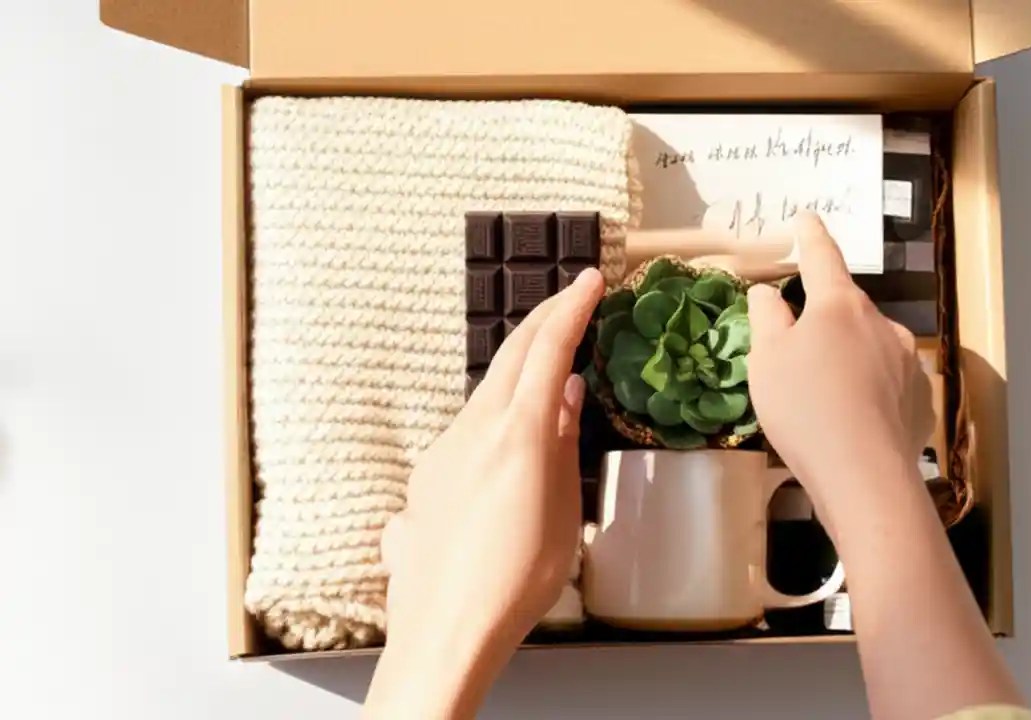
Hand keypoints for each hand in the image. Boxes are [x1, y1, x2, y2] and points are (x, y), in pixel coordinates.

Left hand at [363, 268, 602, 719]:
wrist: (446, 628)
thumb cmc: (515, 582)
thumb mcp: (562, 510)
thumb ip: (561, 442)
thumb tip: (564, 392)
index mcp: (518, 432)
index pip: (547, 348)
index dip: (571, 308)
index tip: (590, 279)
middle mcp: (474, 428)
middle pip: (510, 353)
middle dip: (544, 318)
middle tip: (573, 299)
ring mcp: (445, 448)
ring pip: (488, 388)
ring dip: (520, 364)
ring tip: (552, 364)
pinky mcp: (429, 472)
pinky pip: (470, 423)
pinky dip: (498, 407)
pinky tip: (513, 434)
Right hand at [748, 214, 1023, 718]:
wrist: (864, 476)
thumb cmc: (805, 410)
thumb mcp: (766, 360)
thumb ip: (766, 318)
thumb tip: (769, 292)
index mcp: (840, 305)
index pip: (822, 256)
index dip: (810, 236)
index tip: (806, 219)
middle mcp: (881, 324)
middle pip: (846, 308)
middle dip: (824, 318)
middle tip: (795, 350)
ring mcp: (907, 362)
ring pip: (870, 346)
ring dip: (849, 357)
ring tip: (823, 398)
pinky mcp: (921, 399)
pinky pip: (888, 383)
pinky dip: (869, 391)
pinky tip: (852, 421)